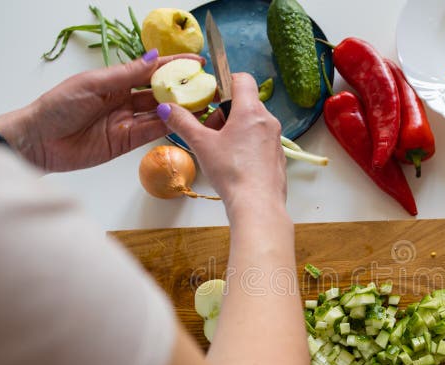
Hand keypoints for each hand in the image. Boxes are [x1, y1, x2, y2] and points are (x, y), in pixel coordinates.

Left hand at [0, 50, 203, 171]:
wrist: (39, 141)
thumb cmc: (57, 107)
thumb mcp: (93, 84)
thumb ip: (125, 74)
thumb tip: (152, 58)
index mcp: (114, 81)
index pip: (149, 71)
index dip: (173, 66)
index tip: (195, 62)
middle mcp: (123, 100)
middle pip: (159, 93)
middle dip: (182, 88)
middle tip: (205, 85)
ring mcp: (126, 122)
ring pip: (159, 113)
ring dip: (179, 108)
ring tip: (202, 103)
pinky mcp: (126, 142)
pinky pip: (151, 132)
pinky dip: (167, 126)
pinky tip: (183, 120)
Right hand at [157, 72, 285, 215]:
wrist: (258, 205)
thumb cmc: (232, 173)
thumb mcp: (201, 144)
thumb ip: (182, 122)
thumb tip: (166, 109)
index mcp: (251, 111)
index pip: (242, 79)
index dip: (224, 82)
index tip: (211, 97)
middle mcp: (268, 121)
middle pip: (245, 103)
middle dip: (224, 112)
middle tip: (209, 131)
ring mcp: (275, 140)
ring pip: (252, 123)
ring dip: (234, 129)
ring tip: (219, 150)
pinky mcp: (277, 157)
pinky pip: (260, 141)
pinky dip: (246, 145)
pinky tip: (233, 164)